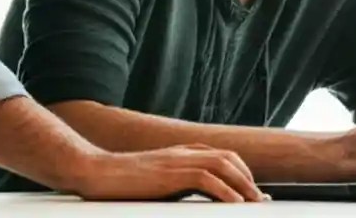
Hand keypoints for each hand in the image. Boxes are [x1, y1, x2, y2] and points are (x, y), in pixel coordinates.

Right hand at [66, 144, 266, 202]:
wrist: (96, 172)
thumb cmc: (122, 181)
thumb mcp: (157, 180)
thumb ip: (178, 183)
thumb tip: (197, 195)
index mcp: (181, 153)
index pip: (221, 156)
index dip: (241, 172)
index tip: (251, 191)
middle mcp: (183, 152)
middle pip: (228, 158)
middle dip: (248, 178)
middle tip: (259, 199)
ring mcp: (177, 160)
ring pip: (223, 165)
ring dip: (243, 184)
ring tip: (254, 202)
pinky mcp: (171, 173)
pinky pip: (207, 179)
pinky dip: (225, 191)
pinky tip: (234, 204)